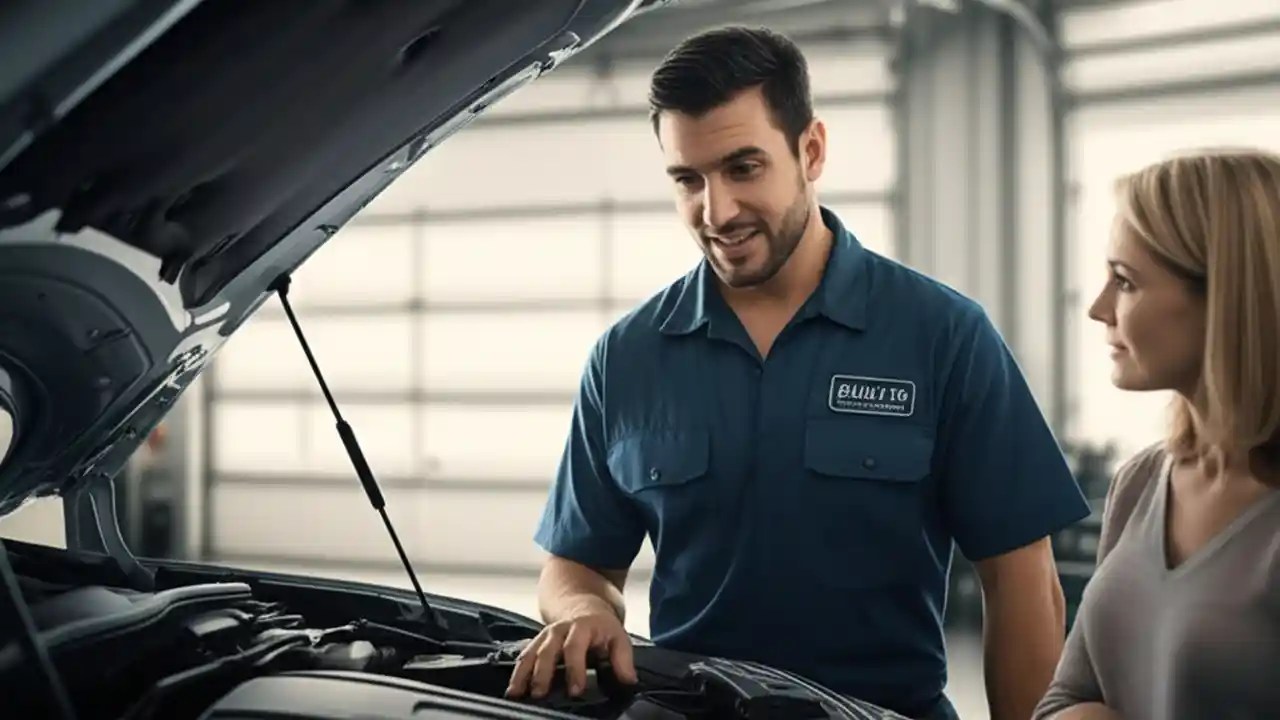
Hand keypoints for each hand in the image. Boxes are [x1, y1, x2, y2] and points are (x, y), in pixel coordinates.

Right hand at [505, 610, 637, 698]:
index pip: (576, 647)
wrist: (583, 605)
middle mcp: (559, 630)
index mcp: (582, 627)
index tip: (576, 689)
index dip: (575, 669)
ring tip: (516, 693)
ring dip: (522, 673)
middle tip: (539, 693)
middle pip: (547, 650)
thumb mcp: (618, 637)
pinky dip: (517, 672)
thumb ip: (623, 659)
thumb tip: (628, 680)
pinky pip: (524, 656)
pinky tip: (513, 688)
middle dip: (542, 673)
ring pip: (531, 653)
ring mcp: (545, 636)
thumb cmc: (601, 626)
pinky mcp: (536, 643)